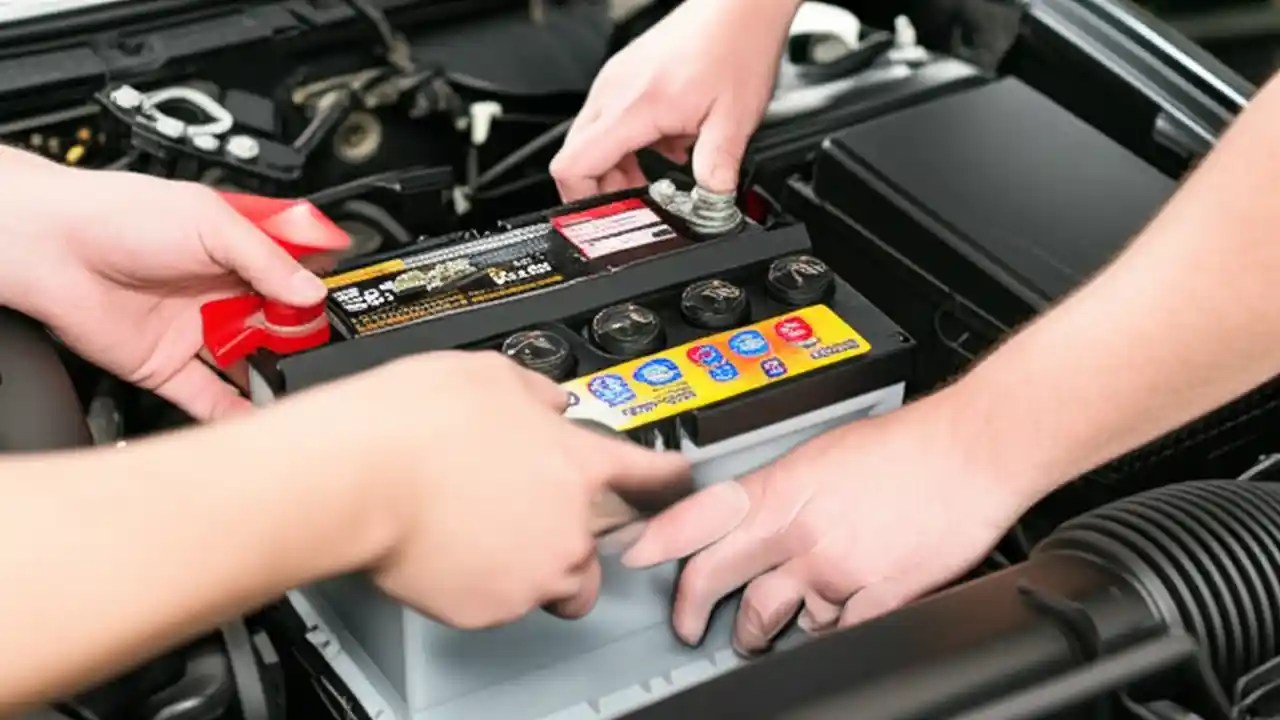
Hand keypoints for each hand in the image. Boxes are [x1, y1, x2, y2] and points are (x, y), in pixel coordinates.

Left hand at [0, 153, 347, 420]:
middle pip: (280, 324)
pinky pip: (211, 399)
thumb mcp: (211, 220)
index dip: (316, 291)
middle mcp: (222, 291)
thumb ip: (266, 258)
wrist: (50, 248)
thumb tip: (311, 290)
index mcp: (238, 250)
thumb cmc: (119, 214)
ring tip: (301, 385)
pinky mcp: (171, 367)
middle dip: (299, 337)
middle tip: (310, 343)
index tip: (336, 305)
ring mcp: (198, 331)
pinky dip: (237, 415)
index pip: (295, 275)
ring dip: (276, 376)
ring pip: (251, 362)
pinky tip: (262, 419)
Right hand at [295, 351, 692, 628]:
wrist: (356, 475)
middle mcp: (570, 524)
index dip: (667, 477)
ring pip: (556, 582)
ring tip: (482, 535)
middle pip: (599, 544)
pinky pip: (504, 602)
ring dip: (535, 565)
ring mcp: (534, 573)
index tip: (676, 482)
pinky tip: (453, 551)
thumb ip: (537, 393)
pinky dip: (486, 585)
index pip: (651, 474)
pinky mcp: (493, 609)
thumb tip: (549, 402)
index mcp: (577, 462)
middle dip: (571, 532)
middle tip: (523, 512)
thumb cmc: (412, 421)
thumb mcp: (489, 374)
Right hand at [550, 0, 799, 199]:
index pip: (574, 165)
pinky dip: (629, 144)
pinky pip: (609, 120)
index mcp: (633, 107)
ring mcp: (616, 81)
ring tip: (654, 178)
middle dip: (602, 189)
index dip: (581, 202)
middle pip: (576, 157)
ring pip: (592, 140)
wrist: (739, 6)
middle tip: (637, 204)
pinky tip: (664, 146)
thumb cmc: (735, 46)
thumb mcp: (734, 121)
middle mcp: (614, 92)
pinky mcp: (625, 76)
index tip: (605, 219)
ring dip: (617, 168)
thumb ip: (717, 170)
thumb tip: (711, 205)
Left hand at [618, 394, 1036, 653]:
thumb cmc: (908, 445)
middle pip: (716, 578)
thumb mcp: (823, 451)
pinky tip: (829, 623)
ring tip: (758, 634)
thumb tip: (751, 509)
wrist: (973, 450)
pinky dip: (827, 633)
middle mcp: (800, 530)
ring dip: (760, 630)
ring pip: (771, 616)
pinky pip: (834, 634)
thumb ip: (781, 486)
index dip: (655, 542)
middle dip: (691, 610)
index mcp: (782, 487)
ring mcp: (836, 568)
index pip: (697, 518)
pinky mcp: (876, 597)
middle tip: (686, 625)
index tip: (634, 558)